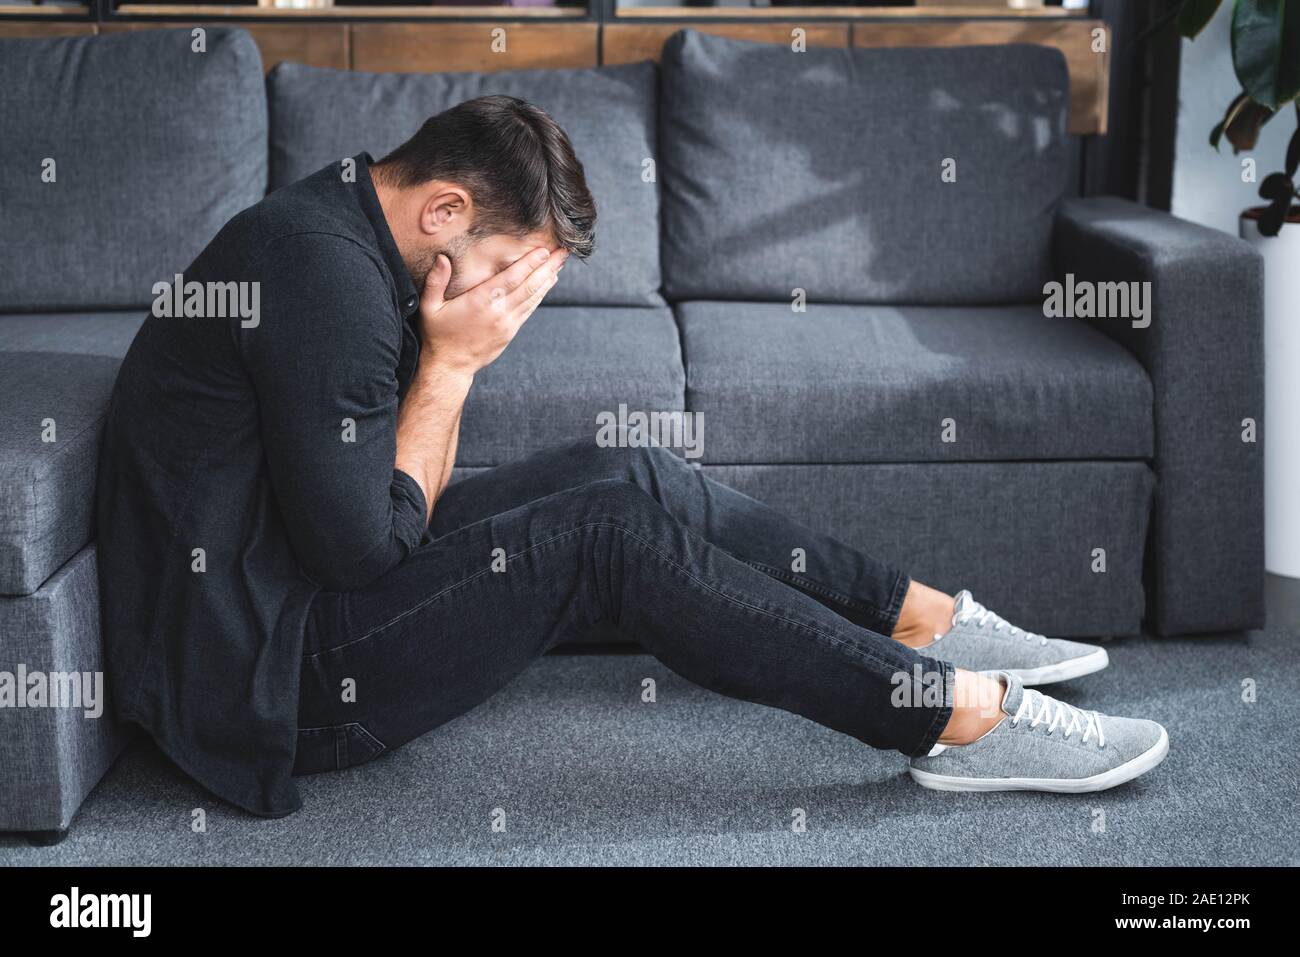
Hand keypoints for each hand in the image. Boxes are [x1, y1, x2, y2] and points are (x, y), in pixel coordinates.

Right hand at [416, 246, 567, 375]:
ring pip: (533, 297)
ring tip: (560, 263)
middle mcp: (498, 311)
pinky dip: (540, 295)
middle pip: (529, 285)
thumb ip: (435, 281)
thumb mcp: (430, 307)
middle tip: (563, 252)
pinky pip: (529, 309)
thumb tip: (442, 258)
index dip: (529, 264)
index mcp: (480, 301)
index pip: (511, 279)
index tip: (544, 250)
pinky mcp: (511, 331)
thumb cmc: (438, 334)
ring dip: (548, 279)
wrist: (451, 366)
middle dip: (547, 267)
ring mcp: (507, 323)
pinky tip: (548, 283)